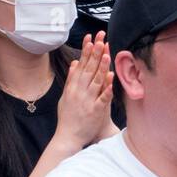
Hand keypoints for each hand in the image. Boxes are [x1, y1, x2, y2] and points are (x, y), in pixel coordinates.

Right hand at [55, 32, 113, 150]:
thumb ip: (71, 79)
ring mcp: (87, 101)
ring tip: (107, 54)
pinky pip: (102, 98)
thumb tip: (75, 63)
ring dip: (101, 67)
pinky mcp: (95, 111)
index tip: (91, 38)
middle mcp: (79, 92)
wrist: (67, 138)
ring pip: (96, 81)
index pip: (81, 65)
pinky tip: (111, 79)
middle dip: (95, 53)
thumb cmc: (68, 117)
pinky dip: (107, 88)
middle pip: (89, 69)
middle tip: (101, 39)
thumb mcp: (65, 96)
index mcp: (72, 87)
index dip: (86, 51)